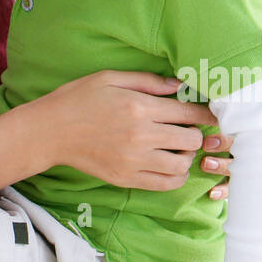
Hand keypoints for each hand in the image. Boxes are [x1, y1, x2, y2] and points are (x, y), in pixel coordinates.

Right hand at [45, 70, 232, 193]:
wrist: (50, 131)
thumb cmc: (78, 99)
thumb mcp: (110, 78)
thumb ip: (147, 80)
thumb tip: (178, 86)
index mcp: (139, 107)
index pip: (188, 112)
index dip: (205, 113)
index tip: (211, 114)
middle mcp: (141, 136)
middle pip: (190, 140)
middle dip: (195, 133)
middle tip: (188, 129)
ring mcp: (134, 161)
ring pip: (182, 165)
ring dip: (186, 156)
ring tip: (178, 148)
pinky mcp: (126, 179)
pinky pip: (164, 184)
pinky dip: (175, 177)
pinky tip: (170, 166)